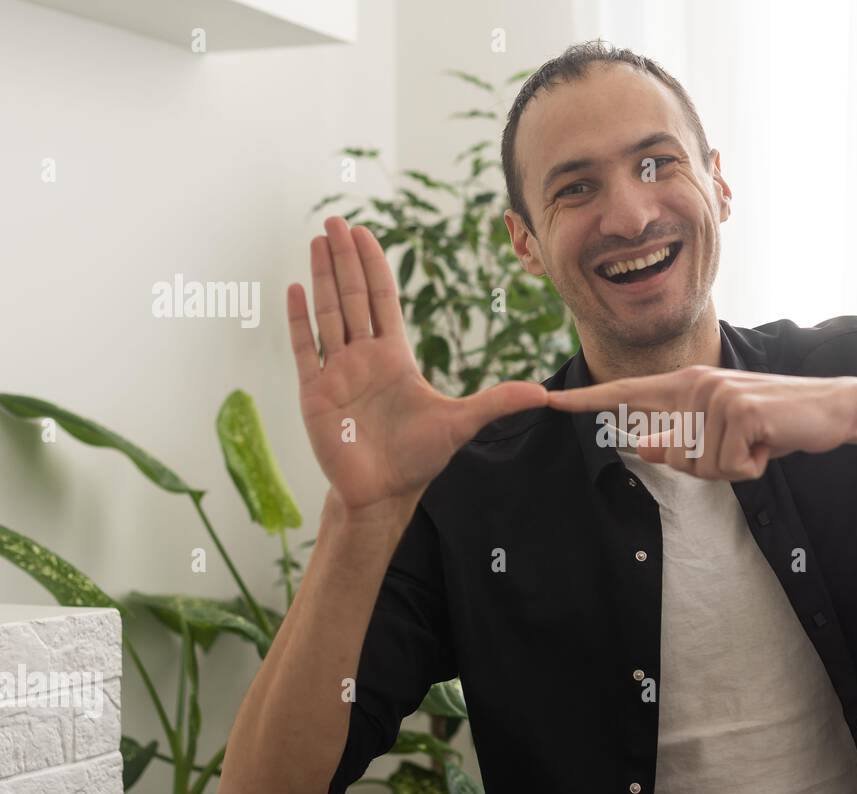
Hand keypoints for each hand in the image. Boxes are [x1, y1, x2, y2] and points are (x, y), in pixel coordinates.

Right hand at [288, 217, 547, 513]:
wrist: (383, 493)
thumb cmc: (418, 458)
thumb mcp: (462, 422)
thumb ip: (498, 402)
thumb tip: (543, 394)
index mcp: (394, 357)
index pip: (383, 301)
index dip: (374, 266)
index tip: (366, 233)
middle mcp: (364, 358)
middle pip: (353, 297)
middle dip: (345, 258)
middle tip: (336, 219)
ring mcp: (337, 373)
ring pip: (328, 314)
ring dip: (322, 277)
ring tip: (316, 240)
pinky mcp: (316, 394)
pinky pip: (307, 349)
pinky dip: (300, 320)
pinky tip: (295, 289)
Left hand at [545, 365, 856, 479]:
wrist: (829, 408)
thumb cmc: (772, 423)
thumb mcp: (723, 432)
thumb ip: (682, 438)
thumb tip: (643, 447)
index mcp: (686, 385)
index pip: (627, 393)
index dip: (588, 400)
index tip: (550, 400)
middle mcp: (696, 384)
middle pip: (675, 457)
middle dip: (711, 467)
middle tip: (744, 446)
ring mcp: (717, 395)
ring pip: (702, 466)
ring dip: (734, 467)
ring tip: (757, 442)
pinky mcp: (740, 411)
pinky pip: (729, 466)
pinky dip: (753, 467)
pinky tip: (769, 444)